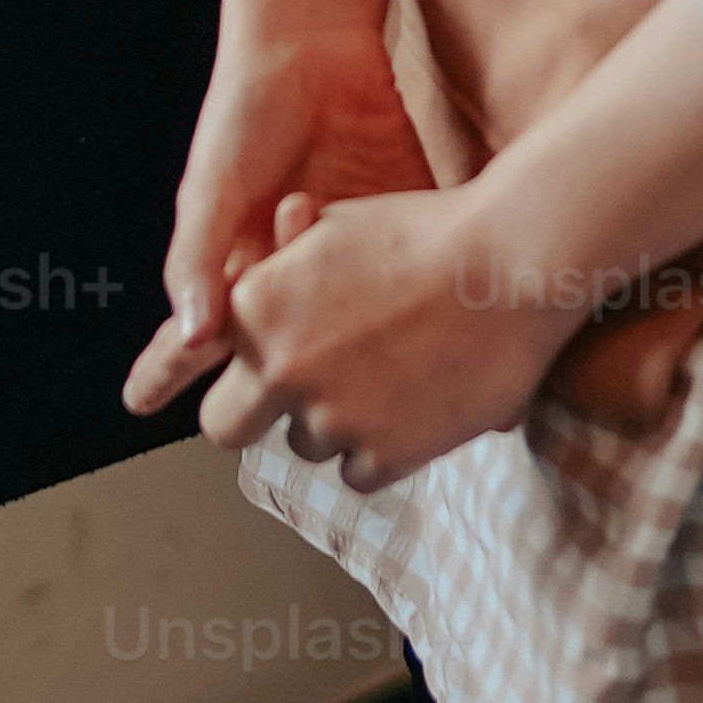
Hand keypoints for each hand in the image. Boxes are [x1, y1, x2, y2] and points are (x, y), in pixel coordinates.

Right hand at [127, 17, 435, 419]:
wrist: (316, 48)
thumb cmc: (246, 113)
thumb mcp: (216, 185)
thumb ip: (201, 256)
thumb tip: (193, 332)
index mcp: (240, 269)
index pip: (205, 344)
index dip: (178, 382)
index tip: (144, 413)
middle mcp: (293, 278)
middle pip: (295, 360)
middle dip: (310, 401)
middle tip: (326, 436)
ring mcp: (349, 262)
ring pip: (367, 340)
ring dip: (390, 379)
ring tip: (422, 423)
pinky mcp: (398, 235)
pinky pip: (418, 295)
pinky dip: (443, 332)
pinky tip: (474, 370)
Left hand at [183, 186, 567, 497]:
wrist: (511, 263)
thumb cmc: (423, 231)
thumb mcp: (332, 228)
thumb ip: (281, 272)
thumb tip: (249, 301)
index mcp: (255, 307)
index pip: (192, 363)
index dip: (228, 365)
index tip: (247, 372)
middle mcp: (281, 368)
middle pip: (227, 427)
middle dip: (256, 414)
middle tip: (298, 395)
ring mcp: (334, 417)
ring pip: (307, 446)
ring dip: (333, 423)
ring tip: (384, 378)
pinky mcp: (389, 453)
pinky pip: (361, 473)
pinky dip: (381, 449)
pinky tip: (410, 408)